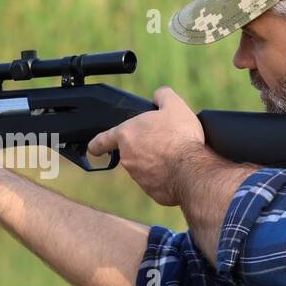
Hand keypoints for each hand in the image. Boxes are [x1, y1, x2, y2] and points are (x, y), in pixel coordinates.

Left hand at [88, 87, 204, 205]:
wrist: (192, 170)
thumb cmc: (180, 137)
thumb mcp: (174, 105)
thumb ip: (162, 95)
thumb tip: (159, 95)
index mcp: (126, 136)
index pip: (102, 140)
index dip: (96, 143)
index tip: (93, 147)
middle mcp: (127, 158)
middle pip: (130, 152)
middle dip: (143, 147)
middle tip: (163, 141)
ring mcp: (138, 177)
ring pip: (143, 167)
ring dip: (155, 162)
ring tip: (175, 154)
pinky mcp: (151, 191)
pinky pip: (156, 181)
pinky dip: (165, 176)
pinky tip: (179, 169)